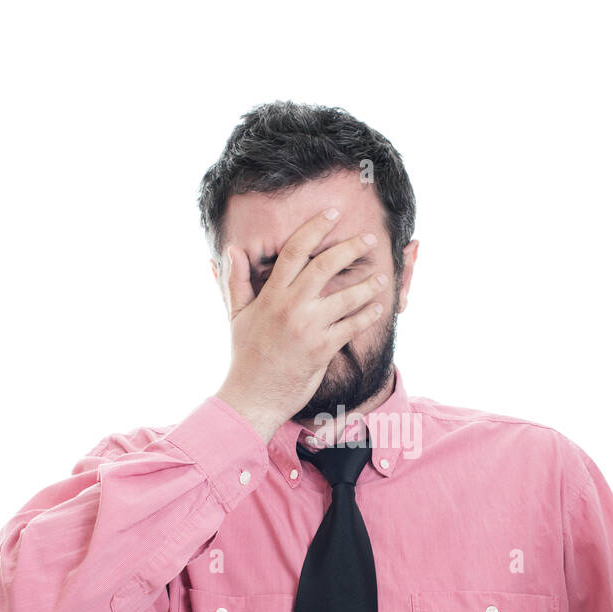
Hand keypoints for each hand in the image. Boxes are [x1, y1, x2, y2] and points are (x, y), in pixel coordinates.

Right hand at [213, 208, 388, 441]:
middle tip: (368, 239)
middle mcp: (291, 307)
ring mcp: (308, 328)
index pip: (295, 251)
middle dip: (350, 248)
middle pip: (325, 266)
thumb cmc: (245, 355)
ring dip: (367, 285)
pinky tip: (378, 308)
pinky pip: (352, 326)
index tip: (332, 214)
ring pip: (346, 297)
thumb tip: (232, 251)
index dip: (315, 228)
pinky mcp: (323, 349)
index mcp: (271, 295)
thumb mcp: (236, 315)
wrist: (253, 396)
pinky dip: (368, 315)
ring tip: (380, 277)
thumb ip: (236, 281)